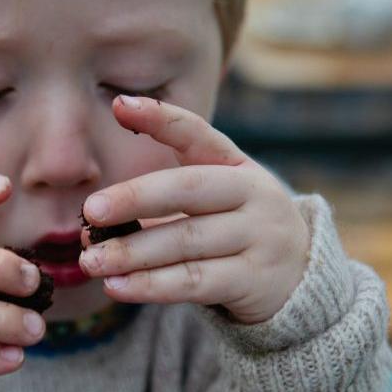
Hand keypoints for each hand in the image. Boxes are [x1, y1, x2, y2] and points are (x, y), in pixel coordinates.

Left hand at [78, 95, 310, 324]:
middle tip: (92, 211)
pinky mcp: (254, 280)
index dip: (160, 118)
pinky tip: (117, 287)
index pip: (197, 134)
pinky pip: (194, 282)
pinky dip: (151, 286)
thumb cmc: (235, 232)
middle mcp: (254, 194)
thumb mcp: (215, 201)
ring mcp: (258, 237)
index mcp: (237, 165)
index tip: (119, 104)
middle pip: (188, 189)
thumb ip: (165, 199)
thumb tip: (94, 215)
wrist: (300, 280)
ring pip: (186, 241)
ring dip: (132, 253)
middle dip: (135, 198)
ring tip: (91, 261)